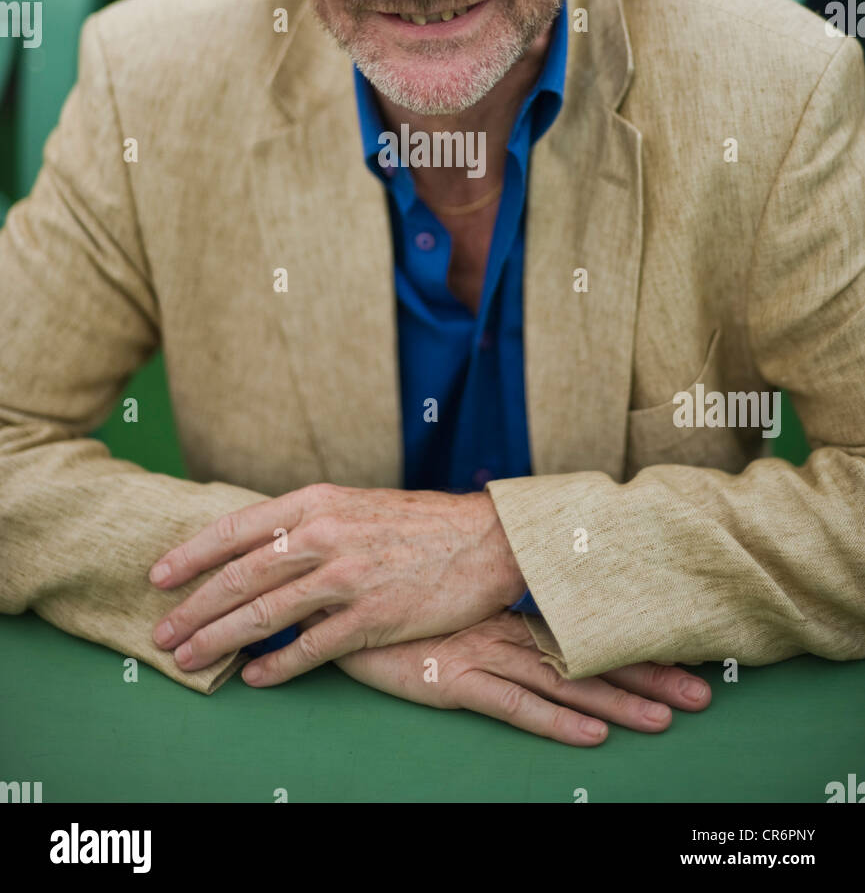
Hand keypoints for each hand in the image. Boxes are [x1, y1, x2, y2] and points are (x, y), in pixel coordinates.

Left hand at [149, 483, 525, 683]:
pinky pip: (312, 648)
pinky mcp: (373, 617)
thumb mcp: (353, 503)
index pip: (236, 529)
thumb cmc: (417, 523)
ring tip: (189, 659)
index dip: (191, 554)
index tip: (158, 576)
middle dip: (193, 608)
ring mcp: (348, 577)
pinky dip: (278, 665)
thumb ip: (305, 522)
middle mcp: (325, 535)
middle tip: (162, 634)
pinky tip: (256, 676)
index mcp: (316, 502)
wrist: (486, 539)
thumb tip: (255, 548)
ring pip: (265, 614)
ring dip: (219, 640)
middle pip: (241, 577)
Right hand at [326, 610, 712, 745]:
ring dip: (618, 701)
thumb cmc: (386, 603)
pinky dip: (554, 719)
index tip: (681, 652)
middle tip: (704, 694)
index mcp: (503, 613)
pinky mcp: (450, 677)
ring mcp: (479, 651)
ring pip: (563, 679)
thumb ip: (476, 606)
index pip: (579, 629)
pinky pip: (512, 703)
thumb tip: (515, 612)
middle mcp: (501, 629)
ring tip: (669, 718)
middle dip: (648, 674)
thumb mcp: (439, 604)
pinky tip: (591, 735)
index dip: (630, 644)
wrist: (330, 594)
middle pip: (587, 655)